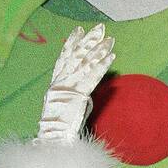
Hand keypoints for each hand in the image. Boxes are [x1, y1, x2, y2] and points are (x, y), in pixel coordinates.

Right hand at [36, 23, 114, 143]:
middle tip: (100, 28)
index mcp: (55, 83)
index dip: (71, 43)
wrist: (55, 139)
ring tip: (110, 39)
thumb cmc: (61, 128)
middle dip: (88, 41)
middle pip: (75, 55)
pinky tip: (112, 57)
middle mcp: (60, 81)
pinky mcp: (78, 95)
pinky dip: (102, 65)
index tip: (78, 30)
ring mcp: (68, 87)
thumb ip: (77, 96)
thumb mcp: (68, 107)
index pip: (63, 58)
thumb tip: (87, 93)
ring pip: (85, 63)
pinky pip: (92, 77)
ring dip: (99, 50)